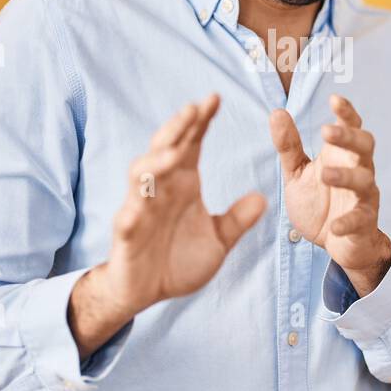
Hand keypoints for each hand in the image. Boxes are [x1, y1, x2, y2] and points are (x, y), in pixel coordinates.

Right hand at [101, 93, 266, 314]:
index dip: (199, 122)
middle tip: (194, 109)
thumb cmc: (178, 260)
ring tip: (172, 152)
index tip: (214, 99)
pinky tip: (138, 208)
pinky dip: (132, 212)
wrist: (145, 292)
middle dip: (177, 129)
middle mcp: (160, 190)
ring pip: (142, 178)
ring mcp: (141, 210)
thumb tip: (263, 198)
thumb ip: (237, 220)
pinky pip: (127, 220)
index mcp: (182, 185)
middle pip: (165, 150)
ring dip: (155, 163)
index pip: (190, 145)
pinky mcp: (127, 235)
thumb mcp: (217, 241)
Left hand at [269, 94, 390, 294]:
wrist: (337, 245)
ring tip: (326, 175)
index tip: (334, 98)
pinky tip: (335, 225)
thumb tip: (276, 112)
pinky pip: (360, 219)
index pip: (352, 126)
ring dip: (347, 176)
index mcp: (342, 156)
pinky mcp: (363, 224)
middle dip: (349, 137)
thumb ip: (289, 146)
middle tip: (326, 132)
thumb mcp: (298, 172)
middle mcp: (359, 171)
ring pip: (365, 180)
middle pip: (365, 146)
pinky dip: (349, 221)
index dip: (347, 112)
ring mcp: (364, 197)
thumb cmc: (320, 202)